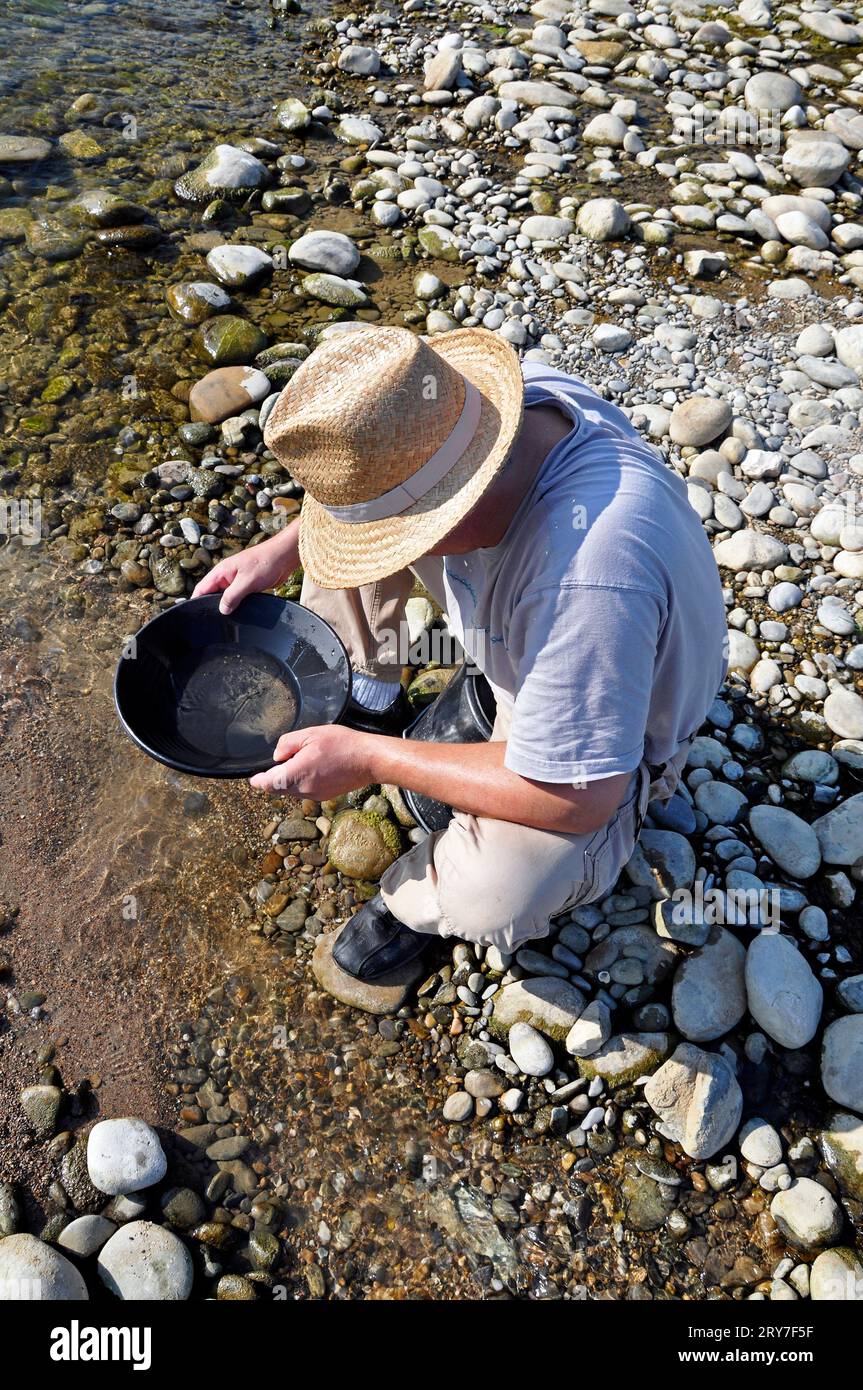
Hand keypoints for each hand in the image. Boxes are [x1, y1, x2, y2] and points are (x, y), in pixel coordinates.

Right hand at [191, 522, 298, 614]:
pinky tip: (238, 616)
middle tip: (211, 624)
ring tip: (224, 622)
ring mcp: (237, 582)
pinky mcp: (247, 587)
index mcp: (221, 572)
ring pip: (226, 598)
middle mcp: (226, 577)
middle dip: (211, 607)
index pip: (202, 588)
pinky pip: (238, 598)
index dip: (196, 601)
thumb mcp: (246, 581)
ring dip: (226, 607)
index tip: (194, 616)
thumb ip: (232, 596)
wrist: (284, 557)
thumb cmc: (265, 562)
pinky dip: (237, 606)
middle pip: (212, 595)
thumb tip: (222, 610)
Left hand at [249, 724, 375, 797]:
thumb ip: (287, 744)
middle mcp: (303, 789)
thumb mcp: (310, 734)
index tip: (253, 778)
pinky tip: (312, 768)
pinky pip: (304, 791)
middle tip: (277, 764)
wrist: (368, 760)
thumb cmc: (341, 744)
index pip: (268, 784)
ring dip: (288, 781)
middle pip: (278, 789)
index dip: (258, 781)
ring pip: (291, 791)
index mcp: (297, 773)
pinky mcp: (323, 795)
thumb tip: (277, 756)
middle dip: (273, 779)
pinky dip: (301, 782)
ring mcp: (314, 794)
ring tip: (299, 762)